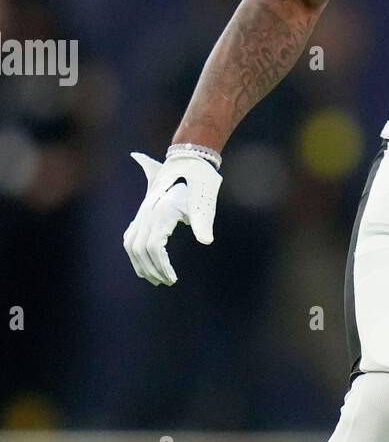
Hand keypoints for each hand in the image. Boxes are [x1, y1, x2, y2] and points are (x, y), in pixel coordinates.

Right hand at [123, 151, 221, 285]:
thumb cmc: (200, 180)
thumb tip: (206, 241)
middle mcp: (147, 213)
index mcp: (161, 212)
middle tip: (166, 282)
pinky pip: (131, 236)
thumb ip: (202, 221)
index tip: (172, 278)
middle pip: (139, 249)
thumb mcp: (204, 199)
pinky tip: (144, 263)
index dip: (161, 266)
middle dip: (150, 269)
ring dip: (140, 263)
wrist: (189, 159)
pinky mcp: (144, 212)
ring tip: (155, 278)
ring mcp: (143, 212)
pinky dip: (135, 252)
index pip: (153, 246)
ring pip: (131, 244)